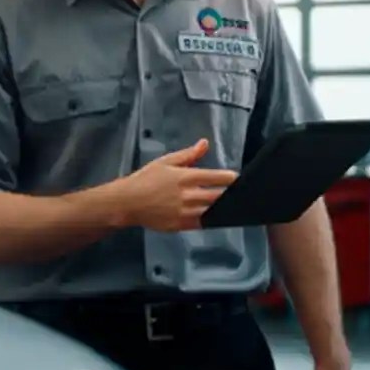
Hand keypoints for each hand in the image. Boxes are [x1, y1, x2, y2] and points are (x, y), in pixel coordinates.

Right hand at [117, 139, 237, 231]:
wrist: (128, 202)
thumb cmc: (146, 179)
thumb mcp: (166, 161)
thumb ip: (188, 154)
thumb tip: (205, 143)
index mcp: (186, 177)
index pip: (216, 177)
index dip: (230, 178)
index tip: (238, 178)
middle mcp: (188, 196)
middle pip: (218, 197)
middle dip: (231, 195)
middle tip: (241, 193)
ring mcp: (185, 213)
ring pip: (212, 212)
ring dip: (223, 208)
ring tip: (232, 205)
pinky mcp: (181, 225)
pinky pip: (202, 223)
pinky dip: (211, 219)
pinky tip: (216, 216)